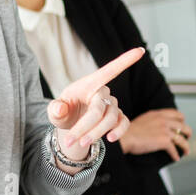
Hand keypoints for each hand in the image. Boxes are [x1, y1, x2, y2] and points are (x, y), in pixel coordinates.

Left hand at [47, 47, 144, 165]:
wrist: (71, 125)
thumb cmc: (64, 112)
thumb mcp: (55, 111)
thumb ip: (55, 109)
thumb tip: (59, 108)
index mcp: (89, 84)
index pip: (109, 71)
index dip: (125, 61)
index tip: (140, 50)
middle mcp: (103, 93)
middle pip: (100, 109)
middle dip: (86, 127)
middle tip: (71, 141)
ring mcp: (112, 105)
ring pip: (111, 119)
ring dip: (96, 134)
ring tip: (81, 144)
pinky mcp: (118, 118)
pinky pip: (124, 123)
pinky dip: (119, 132)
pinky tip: (110, 139)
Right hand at [121, 108, 191, 160]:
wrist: (125, 137)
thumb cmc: (129, 130)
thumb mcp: (143, 119)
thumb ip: (153, 120)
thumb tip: (158, 125)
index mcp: (158, 114)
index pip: (177, 114)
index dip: (182, 120)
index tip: (182, 125)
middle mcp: (164, 121)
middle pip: (183, 126)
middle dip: (187, 133)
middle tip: (187, 137)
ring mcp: (165, 131)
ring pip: (182, 139)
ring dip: (185, 146)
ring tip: (186, 151)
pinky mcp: (164, 141)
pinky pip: (174, 149)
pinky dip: (175, 155)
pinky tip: (175, 158)